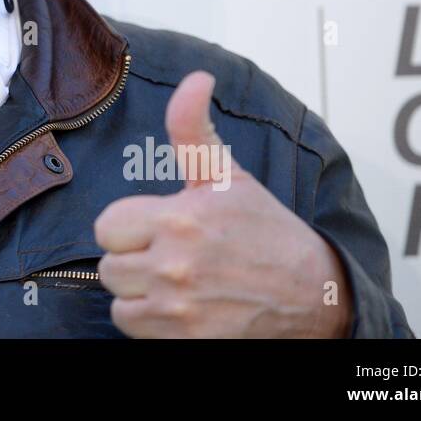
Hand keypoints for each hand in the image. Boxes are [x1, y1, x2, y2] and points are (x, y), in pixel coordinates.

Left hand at [93, 70, 351, 337]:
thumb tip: (195, 79)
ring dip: (140, 293)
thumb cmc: (268, 232)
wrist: (313, 294)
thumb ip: (193, 128)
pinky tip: (180, 307)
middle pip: (109, 267)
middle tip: (169, 254)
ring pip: (119, 301)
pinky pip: (134, 329)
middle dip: (134, 260)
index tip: (154, 227)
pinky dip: (151, 322)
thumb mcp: (228, 176)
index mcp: (180, 219)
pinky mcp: (186, 340)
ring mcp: (179, 308)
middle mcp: (175, 265)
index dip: (127, 227)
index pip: (107, 226)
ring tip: (175, 281)